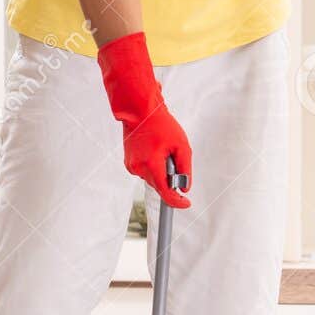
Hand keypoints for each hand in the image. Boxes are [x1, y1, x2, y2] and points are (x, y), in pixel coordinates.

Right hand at [97, 31, 191, 207]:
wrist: (139, 111)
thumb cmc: (161, 124)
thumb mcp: (181, 145)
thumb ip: (185, 168)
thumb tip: (185, 187)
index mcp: (152, 164)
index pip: (165, 193)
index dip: (177, 202)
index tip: (186, 203)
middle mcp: (139, 168)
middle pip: (159, 186)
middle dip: (169, 179)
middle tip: (174, 159)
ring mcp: (131, 166)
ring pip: (152, 179)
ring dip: (160, 172)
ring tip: (161, 150)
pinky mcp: (129, 164)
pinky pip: (145, 172)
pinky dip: (152, 167)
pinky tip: (153, 151)